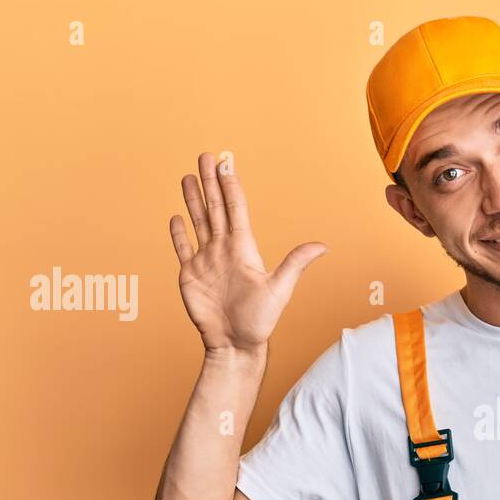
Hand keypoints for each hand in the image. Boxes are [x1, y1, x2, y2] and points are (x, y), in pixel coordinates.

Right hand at [168, 152, 328, 353]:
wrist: (235, 344)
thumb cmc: (260, 321)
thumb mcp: (280, 290)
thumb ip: (295, 264)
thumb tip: (323, 246)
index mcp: (244, 249)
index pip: (236, 210)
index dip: (230, 186)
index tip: (226, 163)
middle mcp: (224, 250)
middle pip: (215, 208)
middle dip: (210, 182)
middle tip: (206, 155)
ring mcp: (206, 261)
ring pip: (198, 222)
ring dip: (193, 199)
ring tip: (188, 176)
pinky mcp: (191, 275)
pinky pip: (183, 248)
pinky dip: (179, 233)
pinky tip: (176, 216)